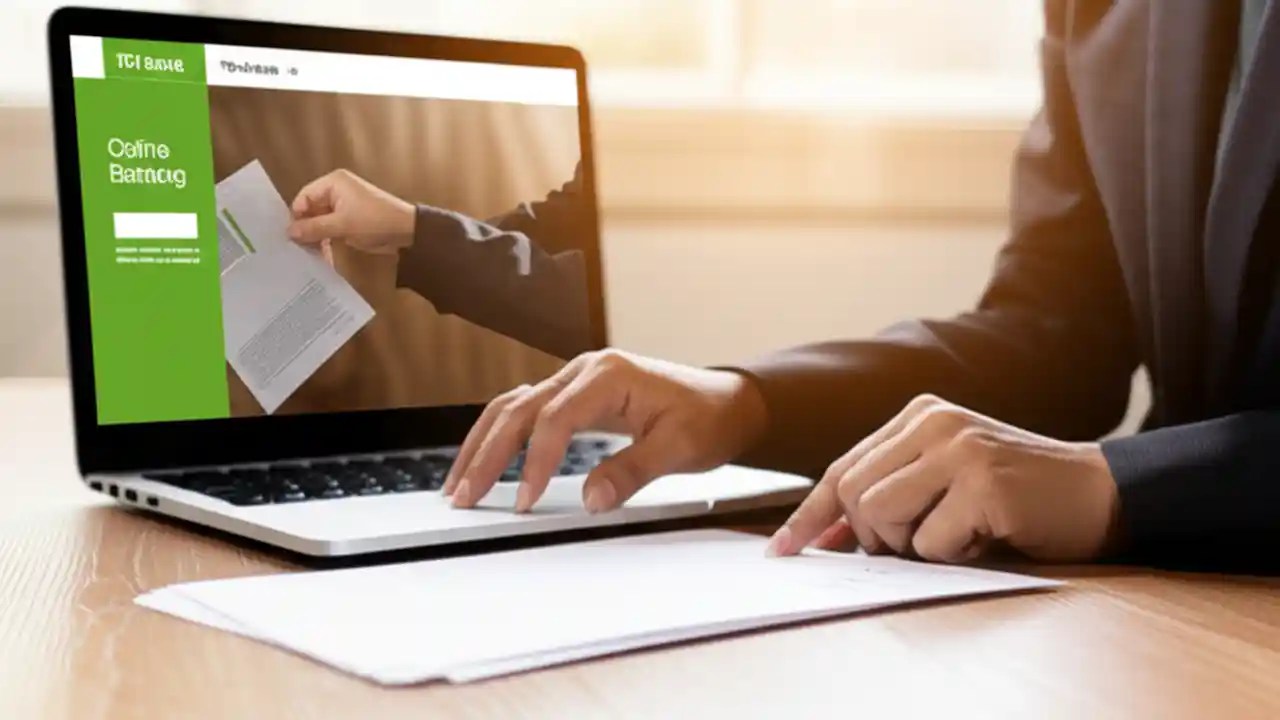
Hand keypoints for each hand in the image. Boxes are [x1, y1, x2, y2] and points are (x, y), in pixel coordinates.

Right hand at [288, 169, 414, 254]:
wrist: (408, 231)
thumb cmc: (374, 222)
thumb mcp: (342, 225)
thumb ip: (314, 228)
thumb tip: (289, 233)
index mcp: (333, 183)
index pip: (304, 197)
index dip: (297, 217)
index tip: (292, 237)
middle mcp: (336, 191)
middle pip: (311, 209)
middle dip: (306, 229)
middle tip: (299, 249)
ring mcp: (344, 205)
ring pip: (320, 221)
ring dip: (317, 237)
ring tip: (310, 255)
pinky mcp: (351, 220)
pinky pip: (332, 228)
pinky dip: (328, 239)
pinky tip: (324, 255)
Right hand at [444, 350, 768, 512]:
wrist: (728, 403)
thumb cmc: (708, 418)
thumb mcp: (679, 448)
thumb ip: (632, 471)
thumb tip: (590, 499)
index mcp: (608, 375)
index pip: (554, 418)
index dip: (534, 461)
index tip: (524, 501)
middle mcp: (583, 371)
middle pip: (519, 408)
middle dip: (487, 455)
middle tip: (464, 496)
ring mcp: (576, 381)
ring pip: (512, 407)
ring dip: (483, 444)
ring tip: (459, 483)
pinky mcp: (575, 397)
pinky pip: (526, 412)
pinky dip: (500, 438)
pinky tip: (484, 463)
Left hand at [767, 394, 1120, 562]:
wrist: (1102, 493)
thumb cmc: (1016, 496)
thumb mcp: (945, 481)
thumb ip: (889, 496)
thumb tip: (824, 536)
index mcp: (919, 414)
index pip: (843, 468)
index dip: (809, 513)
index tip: (782, 549)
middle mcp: (935, 422)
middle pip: (854, 495)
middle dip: (873, 537)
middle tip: (918, 544)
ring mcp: (960, 450)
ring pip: (881, 516)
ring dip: (911, 546)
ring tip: (957, 535)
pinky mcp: (985, 485)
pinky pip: (930, 543)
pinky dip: (952, 555)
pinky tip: (987, 536)